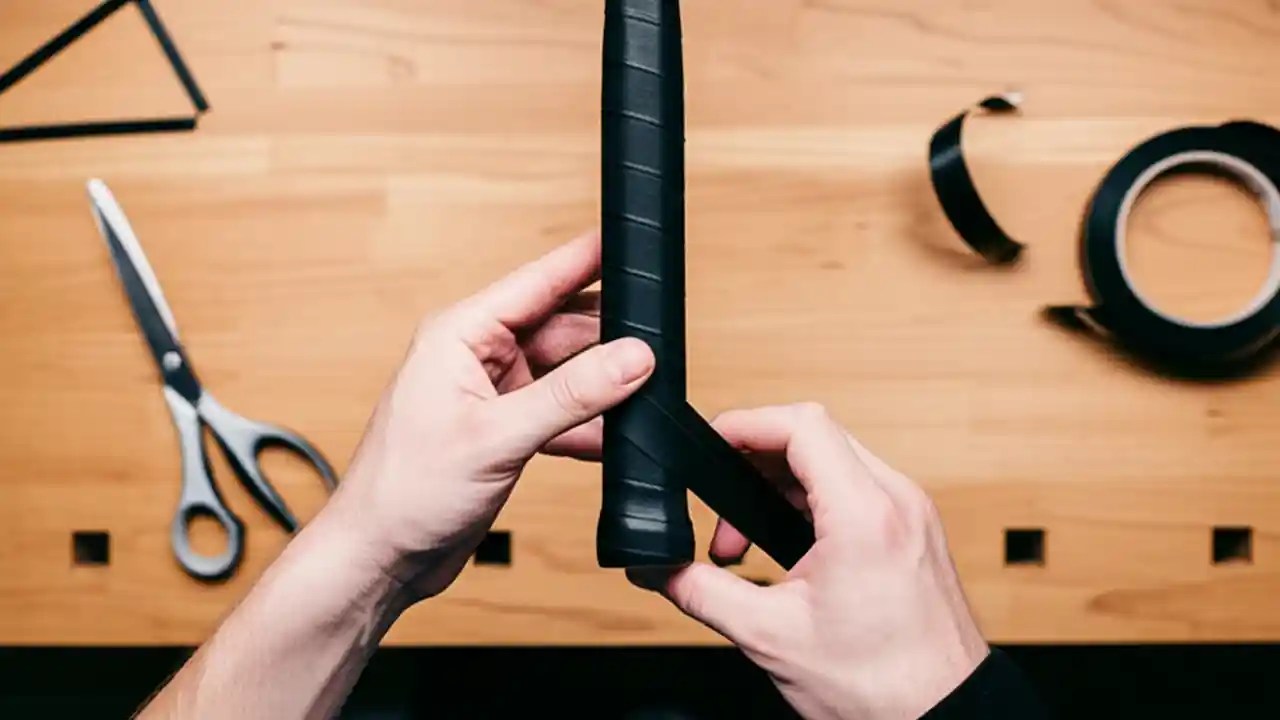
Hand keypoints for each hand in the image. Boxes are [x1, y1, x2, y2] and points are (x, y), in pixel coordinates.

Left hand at [322, 231, 654, 602]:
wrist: (380, 559)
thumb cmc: (405, 492)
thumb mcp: (497, 436)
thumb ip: (571, 395)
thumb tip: (632, 358)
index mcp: (461, 334)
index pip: (538, 281)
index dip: (587, 259)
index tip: (631, 241)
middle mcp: (477, 356)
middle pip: (563, 327)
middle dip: (610, 334)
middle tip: (662, 339)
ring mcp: (493, 395)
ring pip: (567, 373)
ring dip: (604, 385)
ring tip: (652, 390)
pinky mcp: (505, 432)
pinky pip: (561, 414)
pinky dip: (590, 425)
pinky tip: (623, 437)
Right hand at [628, 403, 987, 719]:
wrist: (945, 719)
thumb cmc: (881, 688)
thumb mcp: (770, 637)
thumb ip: (703, 592)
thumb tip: (661, 568)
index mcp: (864, 516)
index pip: (802, 425)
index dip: (746, 423)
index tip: (712, 442)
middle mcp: (897, 501)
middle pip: (814, 436)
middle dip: (754, 464)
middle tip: (721, 515)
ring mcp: (911, 513)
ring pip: (834, 460)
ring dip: (780, 486)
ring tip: (747, 544)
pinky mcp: (914, 530)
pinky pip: (855, 487)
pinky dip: (811, 501)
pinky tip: (786, 546)